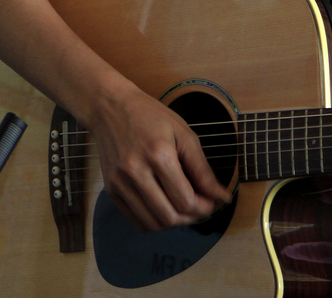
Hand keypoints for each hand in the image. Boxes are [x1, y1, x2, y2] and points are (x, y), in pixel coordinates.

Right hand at [87, 82, 231, 231]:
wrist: (111, 108)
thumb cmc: (149, 116)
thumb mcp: (184, 134)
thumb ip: (202, 169)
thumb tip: (221, 195)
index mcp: (159, 155)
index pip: (185, 201)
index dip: (204, 207)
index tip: (211, 201)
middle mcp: (136, 172)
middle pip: (169, 217)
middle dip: (191, 217)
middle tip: (200, 206)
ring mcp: (120, 183)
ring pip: (152, 224)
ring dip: (174, 222)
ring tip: (183, 208)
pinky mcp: (111, 190)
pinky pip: (136, 220)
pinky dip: (154, 221)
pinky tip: (165, 207)